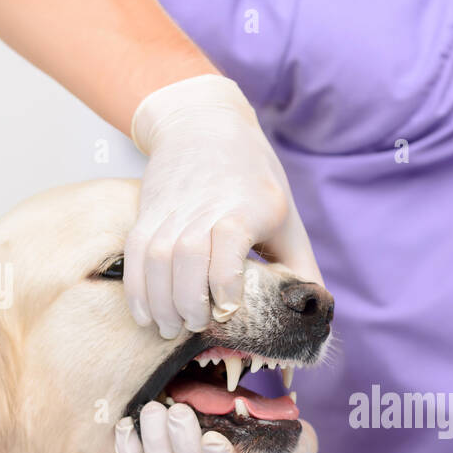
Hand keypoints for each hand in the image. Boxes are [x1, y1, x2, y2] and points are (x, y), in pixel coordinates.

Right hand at [124, 75, 320, 338]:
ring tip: (171, 328)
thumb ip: (301, 268)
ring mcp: (174, 207)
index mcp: (249, 205)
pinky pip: (136, 251)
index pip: (229, 238)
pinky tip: (147, 315)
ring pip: (157, 255)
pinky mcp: (148, 210)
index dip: (225, 278)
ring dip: (161, 299)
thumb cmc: (255, 181)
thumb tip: (316, 313)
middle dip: (189, 299)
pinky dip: (137, 287)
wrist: (204, 124)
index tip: (227, 309)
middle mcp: (208, 203)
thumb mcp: (287, 219)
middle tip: (198, 327)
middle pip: (187, 253)